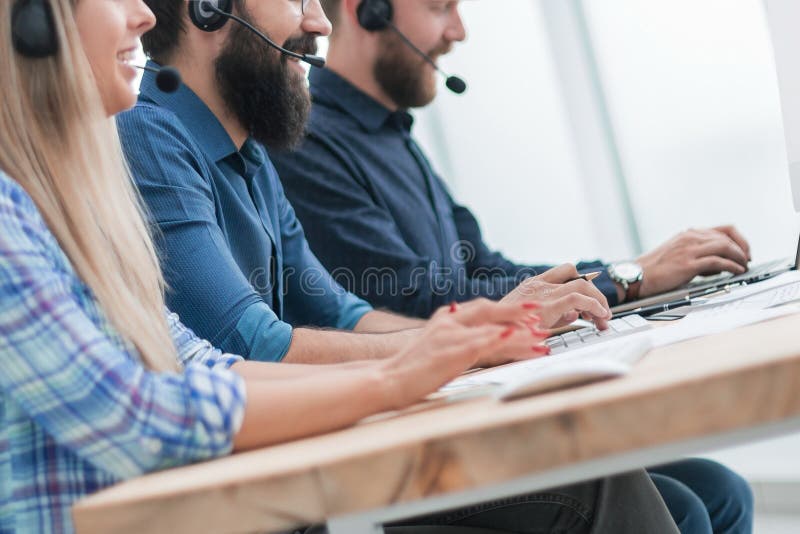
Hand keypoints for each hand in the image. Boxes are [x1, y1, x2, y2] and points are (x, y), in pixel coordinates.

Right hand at [381, 299, 549, 408]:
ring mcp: (449, 335)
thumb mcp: (438, 347)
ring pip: (491, 328)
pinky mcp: (449, 352)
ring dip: (518, 333)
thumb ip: (458, 339)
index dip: (507, 309)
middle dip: (517, 312)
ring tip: (540, 337)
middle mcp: (449, 321)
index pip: (483, 308)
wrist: (388, 379)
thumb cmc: (413, 369)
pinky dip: (497, 339)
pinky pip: (479, 343)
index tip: (529, 314)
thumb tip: (482, 338)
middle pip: (489, 310)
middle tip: (540, 316)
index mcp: (446, 318)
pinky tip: (511, 338)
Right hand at [501, 264, 611, 329]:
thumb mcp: (528, 319)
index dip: (584, 281)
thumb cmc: (504, 331)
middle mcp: (538, 284)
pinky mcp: (546, 306)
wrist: (486, 336)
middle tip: (602, 312)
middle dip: (595, 292)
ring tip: (604, 318)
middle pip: (577, 275)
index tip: (592, 299)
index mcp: (533, 285)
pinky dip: (594, 306)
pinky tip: (600, 317)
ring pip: (581, 283)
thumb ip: (554, 314)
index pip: (565, 271)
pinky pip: (578, 298)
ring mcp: (542, 293)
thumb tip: (574, 315)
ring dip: (599, 300)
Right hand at [636, 225, 750, 297]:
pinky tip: (736, 271)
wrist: (636, 276)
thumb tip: (718, 264)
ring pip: (725, 246)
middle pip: (727, 236)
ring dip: (739, 256)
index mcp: (688, 234)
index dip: (738, 239)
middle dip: (742, 249)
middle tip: (747, 261)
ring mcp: (689, 249)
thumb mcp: (677, 254)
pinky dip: (732, 266)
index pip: (723, 230)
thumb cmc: (654, 269)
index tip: (744, 251)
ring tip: (744, 266)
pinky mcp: (688, 264)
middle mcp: (690, 237)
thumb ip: (697, 254)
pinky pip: (717, 261)